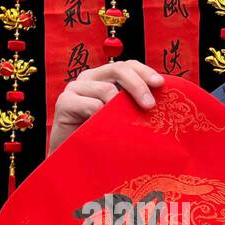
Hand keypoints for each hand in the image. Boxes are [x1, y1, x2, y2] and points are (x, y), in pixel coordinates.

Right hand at [48, 60, 163, 153]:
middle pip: (119, 69)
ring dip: (121, 108)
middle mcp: (89, 78)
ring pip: (106, 89)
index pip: (128, 65)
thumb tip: (160, 103)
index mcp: (104, 77)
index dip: (145, 71)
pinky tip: (106, 129)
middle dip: (138, 85)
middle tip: (150, 106)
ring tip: (127, 127)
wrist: (71, 159)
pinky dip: (103, 117)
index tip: (160, 84)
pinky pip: (91, 105)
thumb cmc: (99, 139)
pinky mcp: (64, 102)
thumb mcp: (121, 118)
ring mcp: (74, 88)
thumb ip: (133, 106)